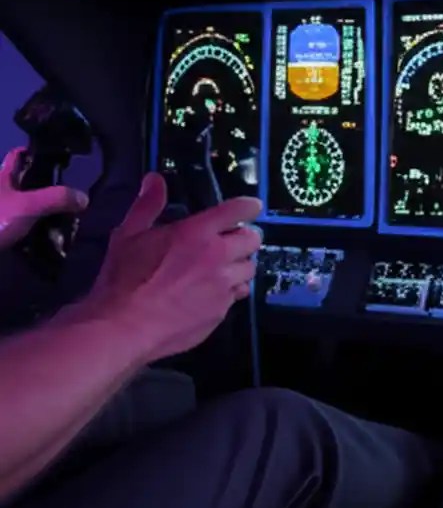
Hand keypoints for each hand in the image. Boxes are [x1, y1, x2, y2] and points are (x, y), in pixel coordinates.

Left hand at [0, 147, 87, 249]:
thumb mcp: (27, 206)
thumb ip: (56, 199)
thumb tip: (84, 197)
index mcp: (1, 176)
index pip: (19, 156)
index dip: (37, 154)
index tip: (60, 160)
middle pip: (22, 181)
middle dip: (44, 186)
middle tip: (69, 193)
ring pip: (21, 204)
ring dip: (39, 209)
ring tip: (64, 215)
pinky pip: (17, 223)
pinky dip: (31, 227)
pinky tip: (47, 234)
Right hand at [78, 172, 261, 361]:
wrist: (124, 328)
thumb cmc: (123, 279)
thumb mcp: (128, 235)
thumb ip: (147, 206)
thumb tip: (155, 179)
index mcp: (197, 233)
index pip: (239, 210)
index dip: (249, 206)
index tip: (251, 207)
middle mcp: (218, 257)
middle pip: (253, 239)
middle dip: (245, 237)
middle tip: (229, 241)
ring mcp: (223, 286)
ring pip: (249, 268)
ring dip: (239, 264)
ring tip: (221, 268)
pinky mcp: (222, 311)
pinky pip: (237, 294)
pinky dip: (229, 290)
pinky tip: (210, 293)